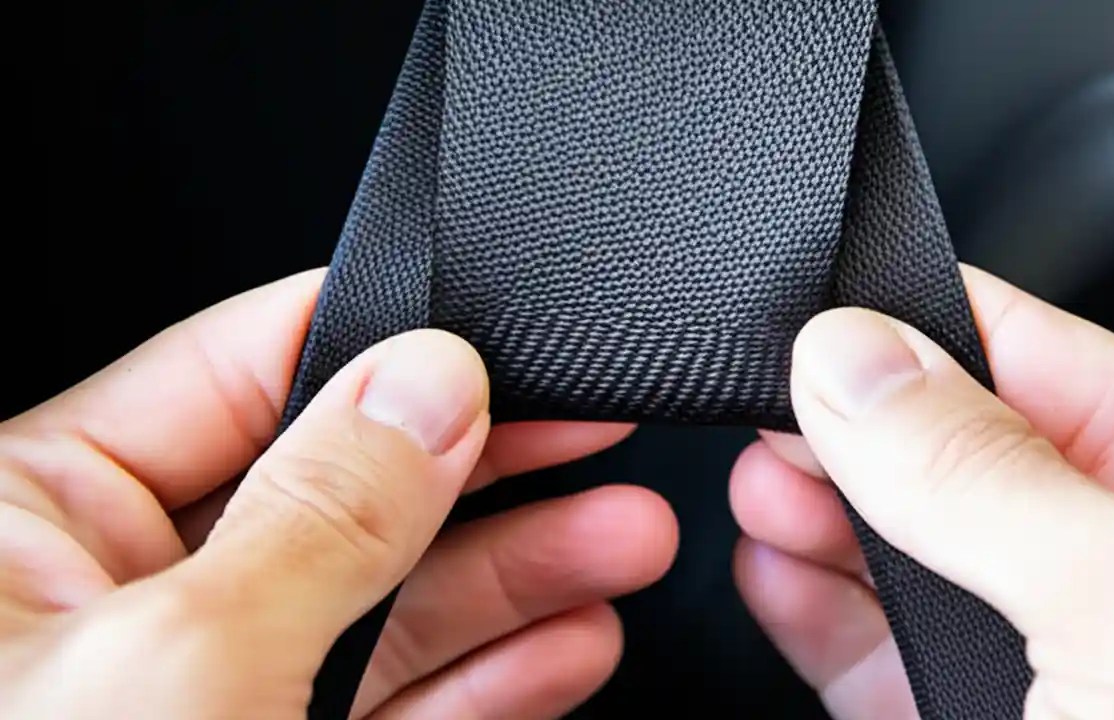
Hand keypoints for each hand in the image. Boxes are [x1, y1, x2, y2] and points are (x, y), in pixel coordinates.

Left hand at [0, 270, 677, 718]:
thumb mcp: (182, 661)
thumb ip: (321, 515)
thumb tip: (428, 384)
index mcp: (32, 520)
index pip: (237, 370)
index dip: (385, 347)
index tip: (505, 345)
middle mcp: (116, 596)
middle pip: (341, 488)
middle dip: (489, 471)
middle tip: (599, 437)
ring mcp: (203, 688)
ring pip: (385, 603)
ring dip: (519, 573)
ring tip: (621, 538)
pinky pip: (395, 702)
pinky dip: (490, 677)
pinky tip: (566, 642)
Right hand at [732, 265, 1113, 718]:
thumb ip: (991, 472)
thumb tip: (859, 360)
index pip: (1081, 372)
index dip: (947, 328)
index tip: (839, 310)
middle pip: (971, 456)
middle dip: (863, 426)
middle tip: (782, 404)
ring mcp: (1054, 668)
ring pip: (909, 552)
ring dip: (818, 508)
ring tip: (763, 482)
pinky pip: (869, 647)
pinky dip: (806, 603)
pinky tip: (772, 565)